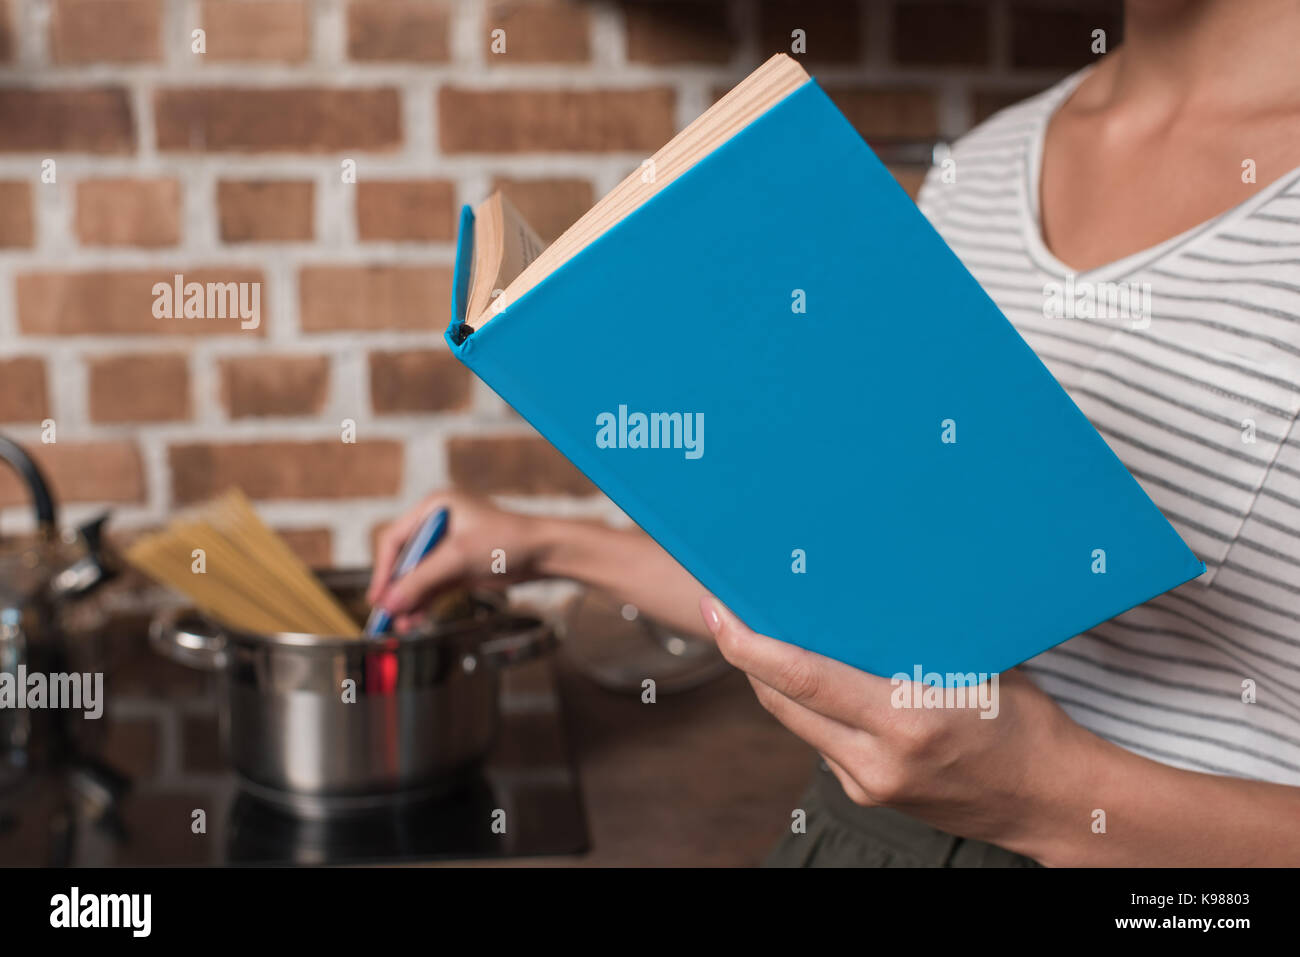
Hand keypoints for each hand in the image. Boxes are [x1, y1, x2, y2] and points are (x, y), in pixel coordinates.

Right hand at [368, 490, 547, 628]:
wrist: (544, 553)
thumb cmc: (506, 541)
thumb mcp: (458, 558)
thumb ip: (421, 580)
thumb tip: (390, 603)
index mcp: (434, 507)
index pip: (396, 538)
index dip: (384, 568)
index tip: (379, 596)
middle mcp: (439, 525)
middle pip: (405, 560)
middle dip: (396, 589)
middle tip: (385, 615)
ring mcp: (449, 547)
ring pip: (419, 577)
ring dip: (409, 600)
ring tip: (400, 626)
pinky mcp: (460, 567)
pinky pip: (434, 586)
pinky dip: (424, 603)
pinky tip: (415, 620)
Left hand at [698, 597, 1095, 859]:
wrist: (1050, 800)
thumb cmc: (1024, 723)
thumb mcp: (972, 667)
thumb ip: (908, 647)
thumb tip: (854, 600)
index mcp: (905, 721)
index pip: (803, 678)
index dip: (750, 644)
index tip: (719, 611)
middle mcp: (876, 761)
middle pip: (782, 702)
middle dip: (747, 656)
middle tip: (727, 610)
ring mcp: (868, 785)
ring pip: (796, 722)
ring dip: (774, 681)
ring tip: (762, 634)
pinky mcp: (867, 794)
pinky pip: (820, 740)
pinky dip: (807, 707)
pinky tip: (808, 676)